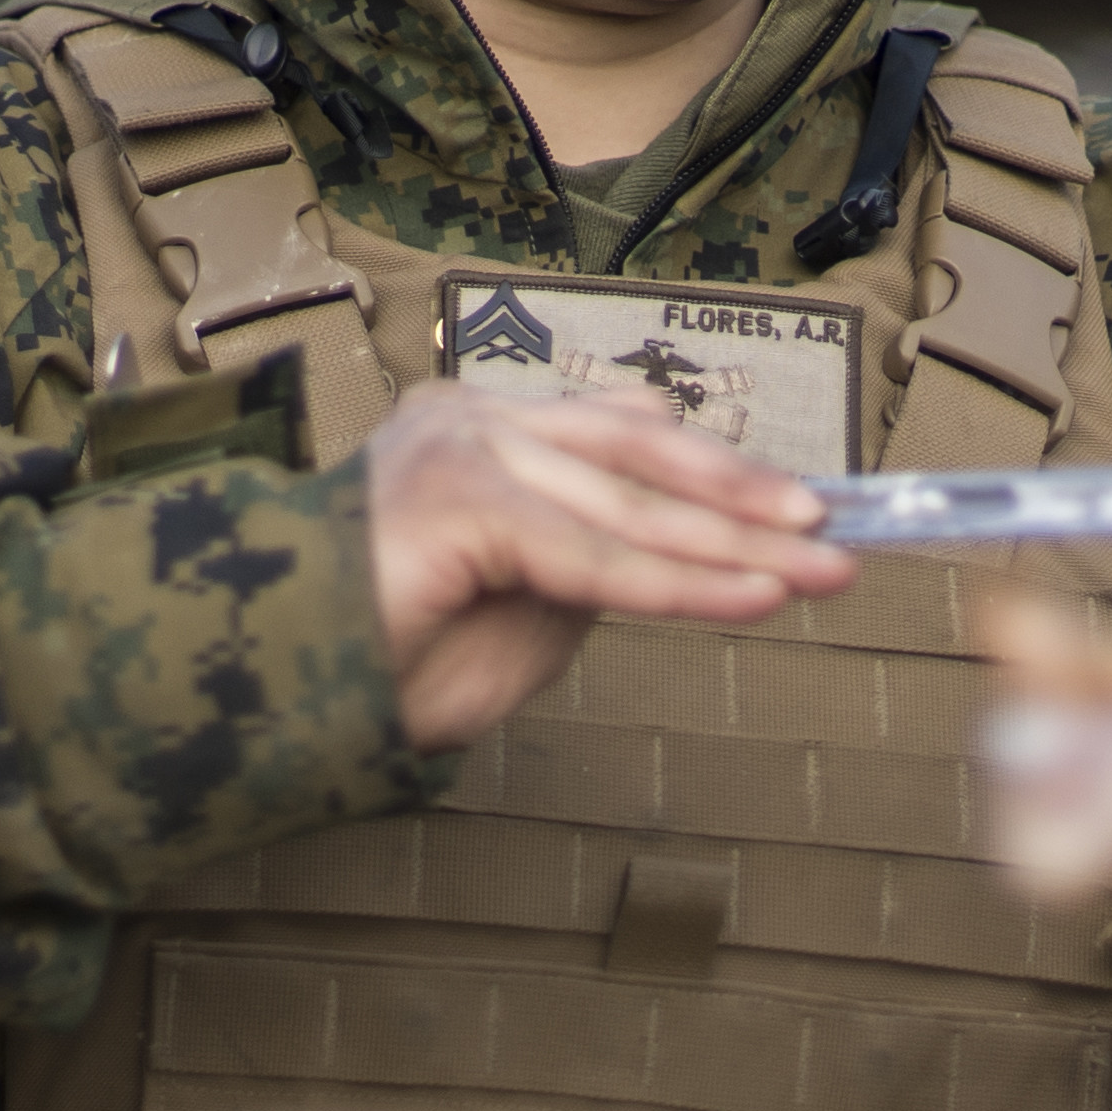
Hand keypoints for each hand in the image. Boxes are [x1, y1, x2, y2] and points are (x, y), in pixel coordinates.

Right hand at [358, 380, 853, 748]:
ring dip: (736, 542)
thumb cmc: (389, 659)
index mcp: (487, 427)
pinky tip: (750, 595)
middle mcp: (475, 418)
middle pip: (644, 455)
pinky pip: (592, 551)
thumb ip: (591, 561)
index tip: (809, 515)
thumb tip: (680, 550)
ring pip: (631, 502)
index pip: (629, 437)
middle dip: (751, 501)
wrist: (270, 692)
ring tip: (819, 571)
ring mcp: (463, 447)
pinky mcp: (456, 498)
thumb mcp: (523, 605)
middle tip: (841, 539)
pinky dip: (678, 579)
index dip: (724, 475)